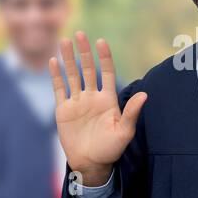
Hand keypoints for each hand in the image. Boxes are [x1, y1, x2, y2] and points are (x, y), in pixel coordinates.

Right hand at [50, 32, 147, 186]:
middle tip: (80, 34)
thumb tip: (145, 94)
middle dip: (84, 52)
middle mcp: (92, 97)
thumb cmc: (111, 149)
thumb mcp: (124, 131)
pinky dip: (55, 76)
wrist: (91, 164)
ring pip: (72, 75)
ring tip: (64, 41)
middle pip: (88, 69)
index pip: (106, 72)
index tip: (101, 42)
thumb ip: (131, 112)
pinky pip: (59, 89)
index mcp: (108, 99)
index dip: (104, 57)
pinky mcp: (63, 110)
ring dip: (68, 59)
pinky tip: (53, 61)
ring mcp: (77, 102)